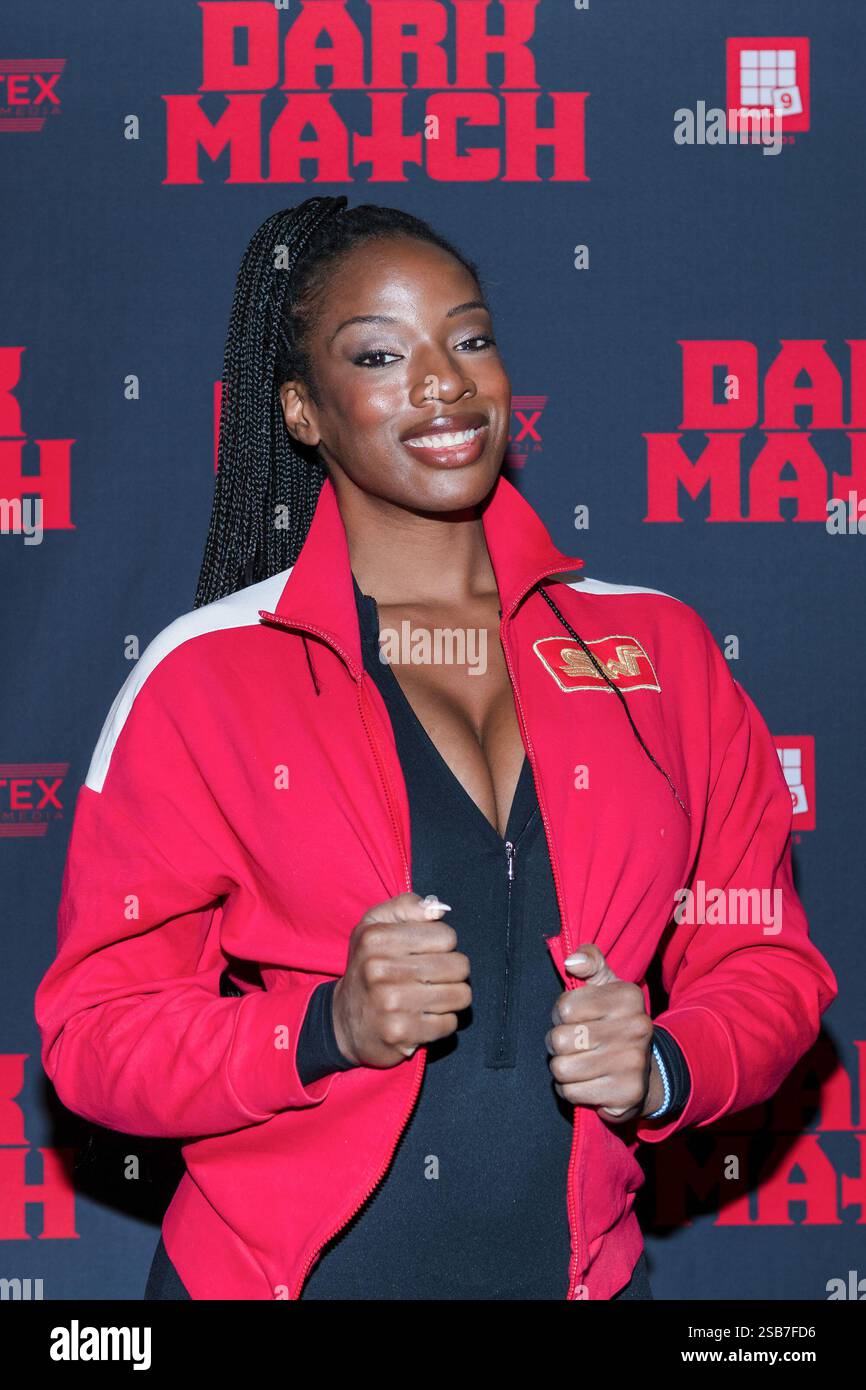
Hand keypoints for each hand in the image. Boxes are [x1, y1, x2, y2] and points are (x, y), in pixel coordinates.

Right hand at [332, 892, 471, 1067]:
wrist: (344, 1022)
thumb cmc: (368, 967)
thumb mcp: (374, 926)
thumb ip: (406, 906)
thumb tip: (438, 910)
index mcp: (377, 938)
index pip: (446, 936)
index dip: (443, 945)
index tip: (427, 954)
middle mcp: (380, 969)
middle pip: (458, 966)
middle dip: (453, 973)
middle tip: (433, 978)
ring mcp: (390, 1003)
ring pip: (460, 995)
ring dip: (451, 998)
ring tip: (431, 997)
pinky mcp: (400, 1033)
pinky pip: (449, 1024)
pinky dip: (442, 1022)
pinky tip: (423, 1017)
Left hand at [544, 943, 661, 1123]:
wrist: (646, 1068)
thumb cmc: (613, 1020)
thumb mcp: (605, 984)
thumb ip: (589, 961)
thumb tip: (572, 962)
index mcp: (628, 997)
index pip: (565, 1007)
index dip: (561, 1014)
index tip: (575, 1018)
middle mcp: (636, 1028)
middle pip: (559, 1040)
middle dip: (558, 1044)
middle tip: (573, 1044)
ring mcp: (633, 1063)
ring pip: (561, 1069)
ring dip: (562, 1068)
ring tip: (578, 1062)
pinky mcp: (627, 1094)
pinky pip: (571, 1093)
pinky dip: (571, 1089)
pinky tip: (586, 1081)